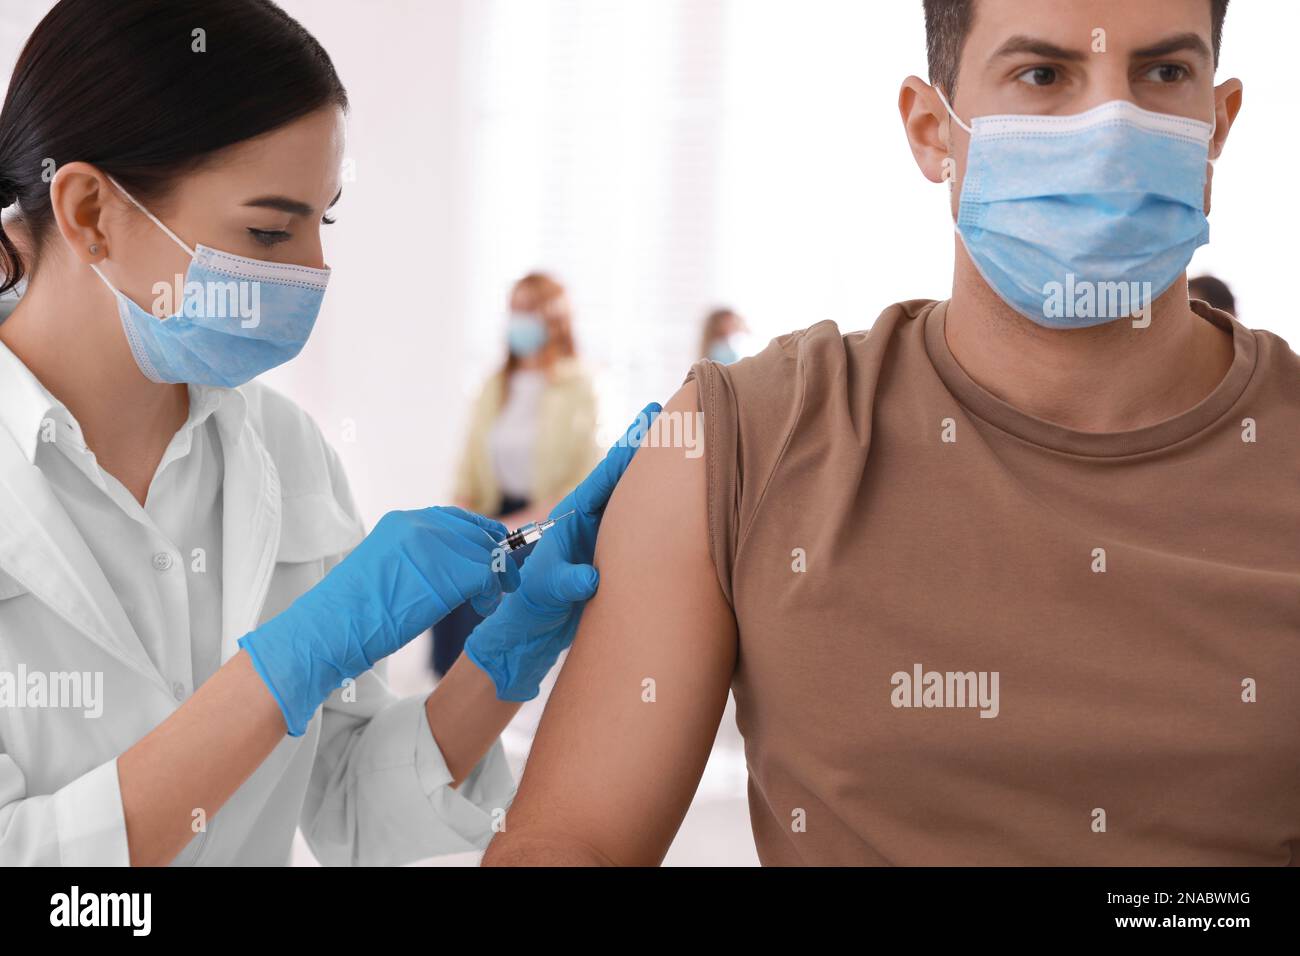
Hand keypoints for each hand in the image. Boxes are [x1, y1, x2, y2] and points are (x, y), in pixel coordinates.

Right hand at [240, 507, 518, 735]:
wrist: (330, 629)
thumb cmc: (353, 612)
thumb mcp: (387, 569)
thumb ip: (419, 559)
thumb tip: (454, 566)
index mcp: (402, 521)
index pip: (456, 519)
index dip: (479, 538)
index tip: (491, 559)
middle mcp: (419, 524)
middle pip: (477, 532)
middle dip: (494, 557)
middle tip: (501, 584)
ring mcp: (434, 545)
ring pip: (486, 552)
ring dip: (495, 579)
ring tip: (487, 601)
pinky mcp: (447, 572)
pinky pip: (487, 575)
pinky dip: (492, 593)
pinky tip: (483, 607)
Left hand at [465, 402, 662, 699]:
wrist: (535, 627)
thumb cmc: (535, 603)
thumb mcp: (547, 591)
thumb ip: (566, 583)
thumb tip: (589, 580)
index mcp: (574, 513)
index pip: (607, 474)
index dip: (631, 447)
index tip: (652, 417)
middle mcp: (593, 517)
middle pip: (627, 476)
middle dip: (651, 448)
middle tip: (679, 415)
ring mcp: (606, 532)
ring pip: (638, 498)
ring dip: (659, 476)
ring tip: (689, 446)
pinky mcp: (617, 550)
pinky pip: (644, 523)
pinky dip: (663, 508)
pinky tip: (685, 500)